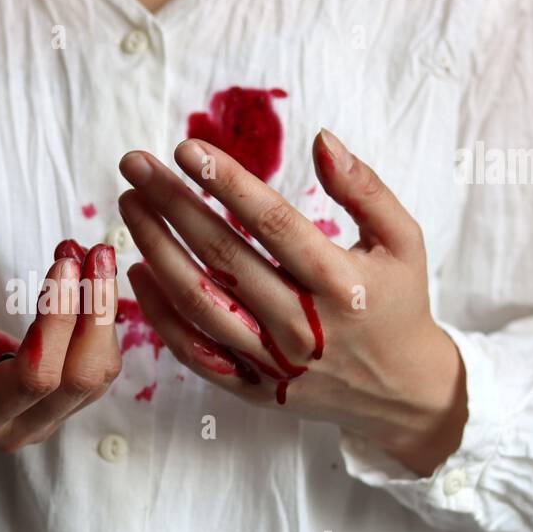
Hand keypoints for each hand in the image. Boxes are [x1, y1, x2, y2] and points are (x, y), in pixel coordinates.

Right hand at [0, 242, 121, 457]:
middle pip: (80, 378)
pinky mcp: (58, 404)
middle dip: (94, 311)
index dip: (57, 321)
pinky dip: (101, 321)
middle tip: (96, 250)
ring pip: (98, 372)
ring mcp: (41, 420)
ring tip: (94, 255)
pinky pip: (97, 366)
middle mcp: (15, 429)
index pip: (34, 376)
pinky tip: (91, 279)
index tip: (64, 263)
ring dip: (103, 311)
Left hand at [116, 130, 465, 474]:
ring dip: (156, 250)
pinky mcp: (252, 388)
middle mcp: (303, 324)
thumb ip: (365, 189)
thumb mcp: (403, 241)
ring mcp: (273, 362)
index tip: (185, 148)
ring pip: (199, 303)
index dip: (226, 183)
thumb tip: (322, 138)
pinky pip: (194, 352)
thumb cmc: (398, 303)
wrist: (401, 392)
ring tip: (129, 206)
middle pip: (223, 257)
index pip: (273, 223)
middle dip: (172, 205)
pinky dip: (160, 314)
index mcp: (340, 283)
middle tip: (135, 165)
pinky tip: (138, 270)